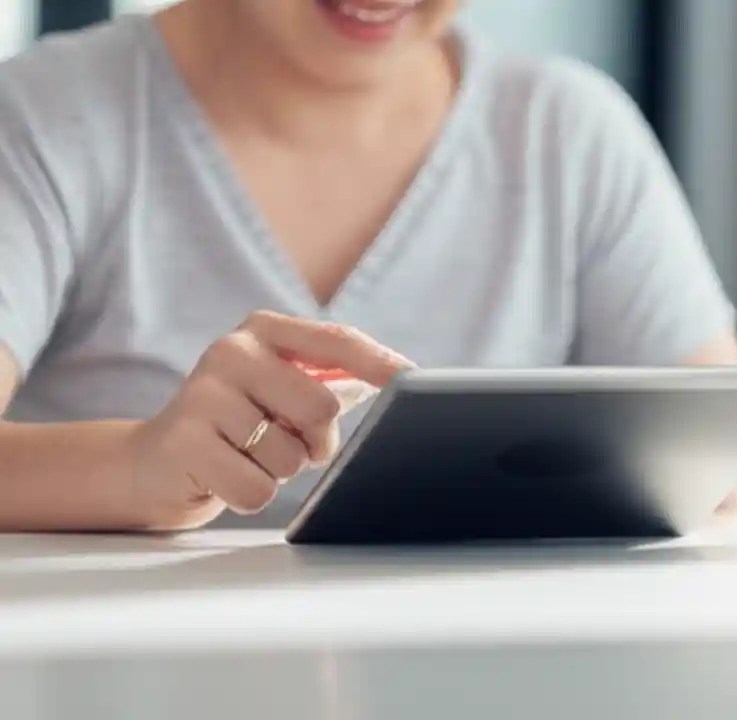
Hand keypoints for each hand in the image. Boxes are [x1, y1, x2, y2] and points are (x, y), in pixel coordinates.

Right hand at [127, 311, 414, 529]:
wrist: (156, 463)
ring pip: (289, 456)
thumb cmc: (241, 427)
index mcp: (264, 331)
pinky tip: (226, 474)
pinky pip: (257, 488)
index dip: (379, 363)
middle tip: (289, 444)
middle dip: (317, 442)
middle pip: (321, 407)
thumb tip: (403, 382)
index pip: (336, 341)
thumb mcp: (282, 392)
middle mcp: (231, 351)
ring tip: (248, 456)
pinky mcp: (183, 440)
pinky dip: (252, 494)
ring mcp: (202, 393)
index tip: (416, 379)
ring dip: (280, 472)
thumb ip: (332, 381)